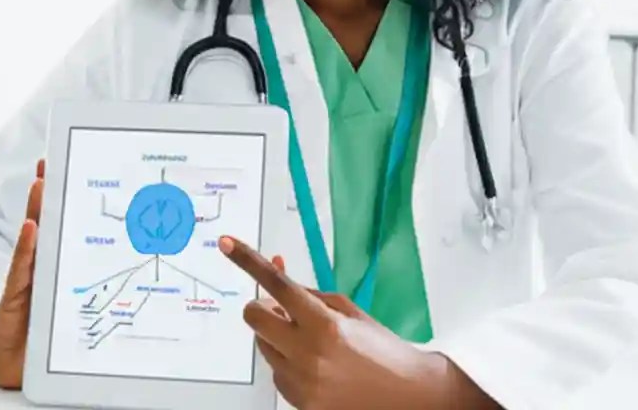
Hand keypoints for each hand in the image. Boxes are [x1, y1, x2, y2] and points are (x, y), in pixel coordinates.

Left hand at [219, 237, 499, 409]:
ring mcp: (300, 382)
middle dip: (264, 309)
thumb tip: (273, 270)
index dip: (247, 260)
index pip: (275, 283)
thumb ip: (308, 293)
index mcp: (323, 324)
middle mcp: (307, 353)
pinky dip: (287, 364)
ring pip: (262, 345)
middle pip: (253, 316)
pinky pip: (275, 373)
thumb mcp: (349, 311)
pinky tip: (317, 367)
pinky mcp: (297, 402)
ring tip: (313, 345)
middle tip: (285, 311)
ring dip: (277, 338)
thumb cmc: (383, 350)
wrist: (409, 397)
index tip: (227, 244)